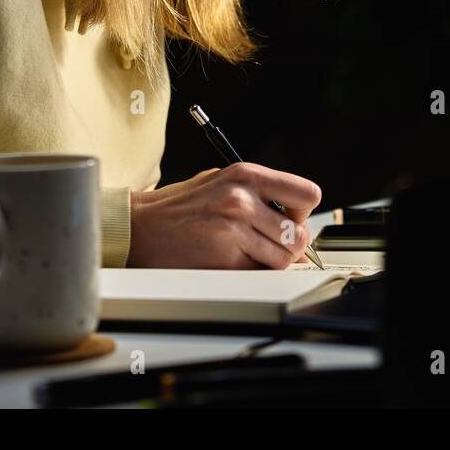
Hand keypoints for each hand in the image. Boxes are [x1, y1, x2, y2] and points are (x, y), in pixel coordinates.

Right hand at [127, 163, 321, 268]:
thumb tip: (296, 219)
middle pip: (298, 235)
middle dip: (290, 244)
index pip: (308, 194)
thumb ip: (261, 193)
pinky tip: (234, 259)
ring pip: (283, 259)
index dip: (304, 212)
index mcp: (247, 175)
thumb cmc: (181, 205)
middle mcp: (243, 200)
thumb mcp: (223, 179)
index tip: (292, 218)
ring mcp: (234, 231)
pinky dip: (253, 272)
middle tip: (271, 242)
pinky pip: (260, 274)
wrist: (142, 226)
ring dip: (272, 261)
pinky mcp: (225, 261)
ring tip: (249, 251)